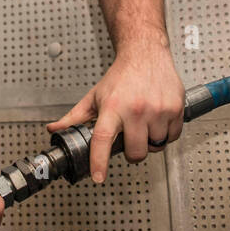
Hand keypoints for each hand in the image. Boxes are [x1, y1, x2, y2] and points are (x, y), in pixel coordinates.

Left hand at [45, 44, 184, 183]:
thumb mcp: (95, 96)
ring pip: (156, 146)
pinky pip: (173, 137)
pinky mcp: (175, 109)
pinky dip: (166, 134)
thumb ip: (74, 116)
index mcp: (112, 107)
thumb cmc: (122, 76)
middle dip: (133, 152)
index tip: (99, 177)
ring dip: (151, 140)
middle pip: (135, 152)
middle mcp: (136, 109)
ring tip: (145, 123)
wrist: (146, 53)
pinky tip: (158, 119)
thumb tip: (55, 130)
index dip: (99, 162)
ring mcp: (157, 110)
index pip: (102, 139)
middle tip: (131, 138)